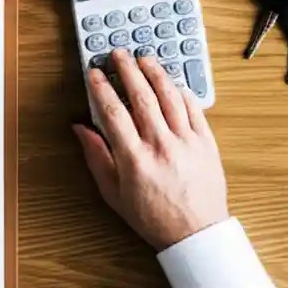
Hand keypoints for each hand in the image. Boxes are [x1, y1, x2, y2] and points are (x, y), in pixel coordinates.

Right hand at [72, 49, 229, 249]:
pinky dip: (181, 92)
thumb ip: (96, 157)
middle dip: (127, 70)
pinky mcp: (206, 143)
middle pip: (142, 97)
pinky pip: (194, 108)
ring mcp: (187, 142)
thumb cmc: (153, 217)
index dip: (101, 88)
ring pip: (169, 97)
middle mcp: (161, 146)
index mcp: (135, 159)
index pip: (113, 112)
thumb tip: (81, 128)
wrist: (195, 233)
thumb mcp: (113, 193)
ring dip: (155, 74)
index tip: (94, 73)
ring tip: (144, 60)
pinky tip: (171, 82)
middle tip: (119, 54)